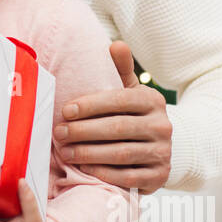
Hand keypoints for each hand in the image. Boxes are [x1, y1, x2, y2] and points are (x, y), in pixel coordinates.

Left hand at [54, 40, 171, 193]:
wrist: (161, 147)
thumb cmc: (134, 115)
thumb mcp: (130, 92)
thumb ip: (121, 69)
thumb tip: (116, 44)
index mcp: (153, 100)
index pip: (119, 100)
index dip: (90, 105)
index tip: (65, 110)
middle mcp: (163, 126)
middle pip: (118, 128)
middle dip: (84, 131)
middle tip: (58, 133)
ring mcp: (163, 152)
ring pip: (121, 154)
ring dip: (89, 153)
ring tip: (65, 152)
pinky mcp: (160, 176)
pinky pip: (128, 177)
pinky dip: (104, 173)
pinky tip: (84, 168)